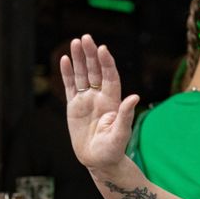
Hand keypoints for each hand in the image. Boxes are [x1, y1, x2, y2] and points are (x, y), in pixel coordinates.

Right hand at [60, 35, 139, 170]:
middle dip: (91, 54)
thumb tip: (134, 97)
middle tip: (86, 37)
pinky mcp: (74, 107)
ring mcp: (87, 100)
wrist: (99, 161)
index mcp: (113, 101)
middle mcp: (100, 97)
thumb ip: (126, 115)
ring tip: (76, 42)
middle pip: (95, 71)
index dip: (106, 63)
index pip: (109, 77)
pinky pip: (70, 87)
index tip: (102, 49)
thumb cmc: (113, 149)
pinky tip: (64, 60)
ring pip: (82, 75)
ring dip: (79, 59)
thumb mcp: (121, 134)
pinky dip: (67, 73)